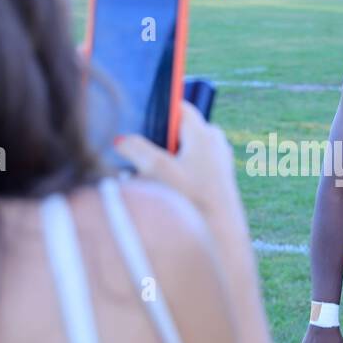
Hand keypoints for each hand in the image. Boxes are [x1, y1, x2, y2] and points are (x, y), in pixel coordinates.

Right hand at [114, 102, 239, 218]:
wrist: (222, 236)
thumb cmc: (192, 200)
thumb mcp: (157, 171)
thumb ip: (136, 149)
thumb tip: (120, 140)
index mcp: (203, 133)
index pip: (180, 107)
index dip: (160, 108)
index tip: (141, 114)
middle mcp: (215, 143)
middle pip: (182, 130)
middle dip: (161, 138)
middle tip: (141, 149)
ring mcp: (219, 162)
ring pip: (186, 151)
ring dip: (168, 159)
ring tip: (149, 174)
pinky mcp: (218, 182)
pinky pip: (193, 169)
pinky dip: (178, 173)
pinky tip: (165, 191)